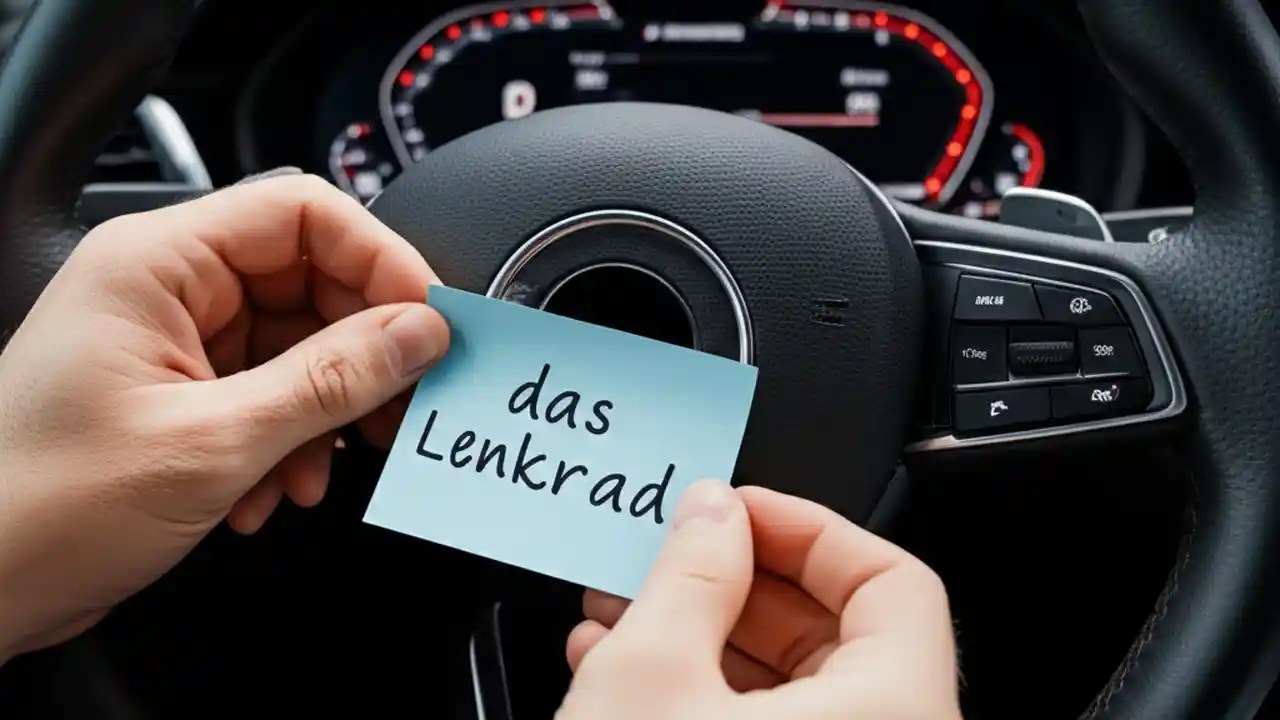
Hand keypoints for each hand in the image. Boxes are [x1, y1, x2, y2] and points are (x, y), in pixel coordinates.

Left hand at [0, 175, 447, 661]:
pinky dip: (294, 441)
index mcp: (157, 263)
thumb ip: (330, 381)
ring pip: (300, 345)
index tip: (429, 320)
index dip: (379, 259)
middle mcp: (169, 289)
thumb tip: (418, 333)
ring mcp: (176, 343)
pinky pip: (274, 393)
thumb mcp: (212, 442)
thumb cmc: (39, 506)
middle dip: (363, 351)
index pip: (303, 213)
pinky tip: (275, 489)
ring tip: (321, 467)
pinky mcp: (184, 396)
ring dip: (328, 411)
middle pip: (311, 281)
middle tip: (404, 403)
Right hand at [560, 481, 960, 718]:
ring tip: (624, 613)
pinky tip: (624, 672)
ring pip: (789, 687)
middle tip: (671, 552)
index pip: (892, 578)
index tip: (738, 509)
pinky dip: (702, 694)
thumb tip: (710, 513)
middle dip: (732, 581)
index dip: (807, 527)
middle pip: (833, 630)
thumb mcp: (652, 676)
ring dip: (703, 637)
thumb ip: (689, 573)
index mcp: (894, 711)